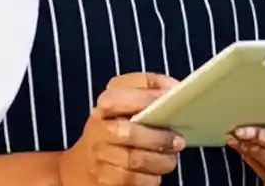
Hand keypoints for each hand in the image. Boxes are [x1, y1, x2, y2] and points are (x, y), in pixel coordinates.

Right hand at [58, 73, 185, 185]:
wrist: (86, 164)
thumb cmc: (117, 127)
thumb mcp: (127, 103)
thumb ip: (150, 89)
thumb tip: (174, 88)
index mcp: (105, 103)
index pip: (120, 97)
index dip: (146, 97)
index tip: (171, 100)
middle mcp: (98, 127)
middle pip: (127, 133)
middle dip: (157, 138)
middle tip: (178, 141)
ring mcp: (99, 154)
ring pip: (134, 160)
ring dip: (159, 161)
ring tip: (170, 158)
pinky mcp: (104, 178)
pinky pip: (132, 181)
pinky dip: (150, 178)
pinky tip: (155, 173)